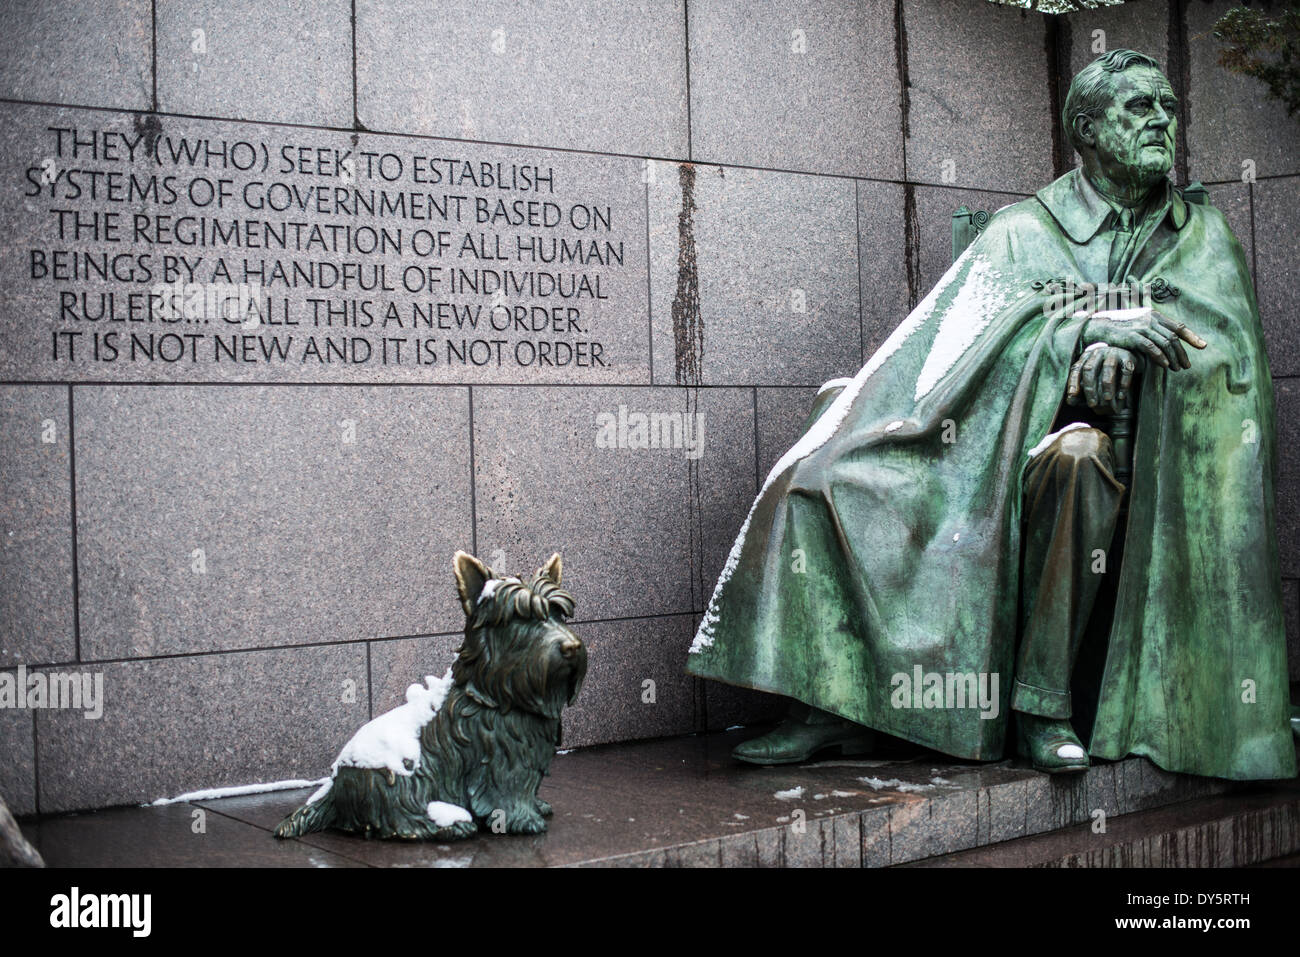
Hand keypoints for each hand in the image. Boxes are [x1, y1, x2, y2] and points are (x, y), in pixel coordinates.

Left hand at [1067, 345, 1137, 413]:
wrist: (1126, 360)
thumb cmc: (1103, 372)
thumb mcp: (1090, 379)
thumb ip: (1080, 389)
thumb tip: (1070, 401)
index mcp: (1085, 357)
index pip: (1076, 368)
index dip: (1073, 381)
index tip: (1072, 395)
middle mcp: (1098, 352)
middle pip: (1090, 368)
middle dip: (1090, 387)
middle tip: (1092, 404)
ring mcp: (1113, 352)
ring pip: (1108, 367)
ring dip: (1107, 385)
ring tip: (1107, 399)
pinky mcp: (1128, 356)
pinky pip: (1126, 370)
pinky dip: (1123, 384)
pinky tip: (1121, 396)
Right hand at [1080, 306, 1207, 369]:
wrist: (1101, 328)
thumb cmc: (1121, 330)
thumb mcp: (1140, 327)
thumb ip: (1154, 331)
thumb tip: (1169, 343)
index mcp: (1155, 316)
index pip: (1179, 327)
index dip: (1192, 336)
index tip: (1203, 346)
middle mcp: (1151, 320)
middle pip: (1174, 337)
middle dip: (1182, 353)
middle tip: (1186, 366)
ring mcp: (1142, 327)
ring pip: (1165, 343)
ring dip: (1173, 357)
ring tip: (1176, 369)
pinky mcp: (1134, 336)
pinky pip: (1151, 347)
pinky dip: (1160, 357)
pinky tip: (1164, 365)